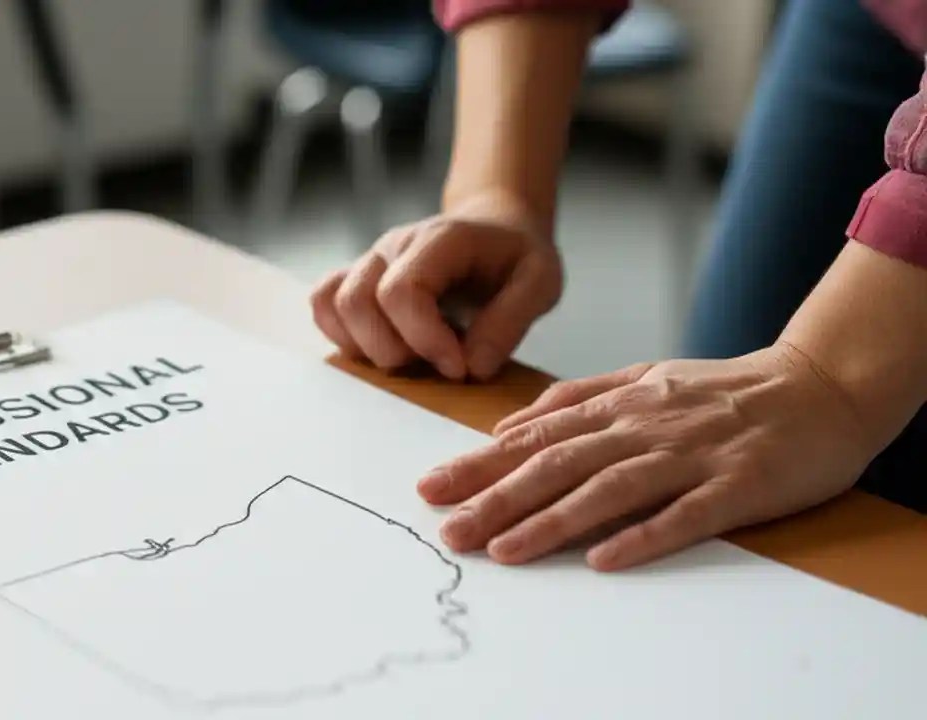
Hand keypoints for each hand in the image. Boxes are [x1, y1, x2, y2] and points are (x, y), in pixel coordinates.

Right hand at [310, 193, 561, 380]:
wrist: (497, 229)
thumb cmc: (516, 257)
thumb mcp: (541, 281)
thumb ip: (511, 320)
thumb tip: (471, 367)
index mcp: (440, 239)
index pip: (402, 291)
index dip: (424, 339)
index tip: (458, 367)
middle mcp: (394, 246)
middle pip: (357, 301)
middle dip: (394, 351)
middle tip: (438, 363)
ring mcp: (370, 260)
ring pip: (332, 303)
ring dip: (366, 346)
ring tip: (411, 356)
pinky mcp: (357, 278)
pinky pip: (323, 305)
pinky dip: (343, 336)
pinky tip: (384, 347)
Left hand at [416, 343, 874, 570]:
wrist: (819, 385)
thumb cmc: (723, 390)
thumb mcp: (645, 378)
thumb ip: (578, 398)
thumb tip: (511, 424)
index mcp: (620, 402)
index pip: (535, 435)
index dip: (480, 462)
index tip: (431, 486)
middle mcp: (644, 425)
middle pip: (558, 462)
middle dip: (496, 497)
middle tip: (450, 528)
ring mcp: (689, 455)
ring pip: (608, 488)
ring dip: (551, 520)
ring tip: (503, 549)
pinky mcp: (735, 486)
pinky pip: (683, 513)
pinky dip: (642, 535)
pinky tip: (603, 558)